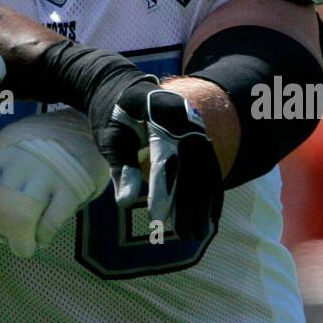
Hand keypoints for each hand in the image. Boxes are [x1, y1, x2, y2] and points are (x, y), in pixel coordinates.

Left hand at [0, 110, 109, 258]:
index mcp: (3, 147)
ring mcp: (49, 174)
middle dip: (0, 230)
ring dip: (20, 241)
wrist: (90, 127)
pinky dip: (43, 236)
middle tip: (8, 237)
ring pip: (22, 217)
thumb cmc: (40, 142)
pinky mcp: (73, 188)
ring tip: (24, 247)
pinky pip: (50, 222)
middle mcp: (23, 159)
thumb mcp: (8, 143)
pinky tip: (43, 237)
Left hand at [90, 80, 222, 241]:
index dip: (163, 189)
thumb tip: (125, 203)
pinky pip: (211, 168)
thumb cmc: (114, 115)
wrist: (125, 87)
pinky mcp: (201, 138)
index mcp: (160, 115)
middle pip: (193, 167)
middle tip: (184, 235)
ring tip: (198, 233)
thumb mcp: (110, 138)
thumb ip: (120, 168)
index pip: (165, 158)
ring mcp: (197, 128)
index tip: (157, 217)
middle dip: (190, 203)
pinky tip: (211, 218)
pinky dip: (212, 194)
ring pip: (205, 170)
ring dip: (204, 204)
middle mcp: (186, 120)